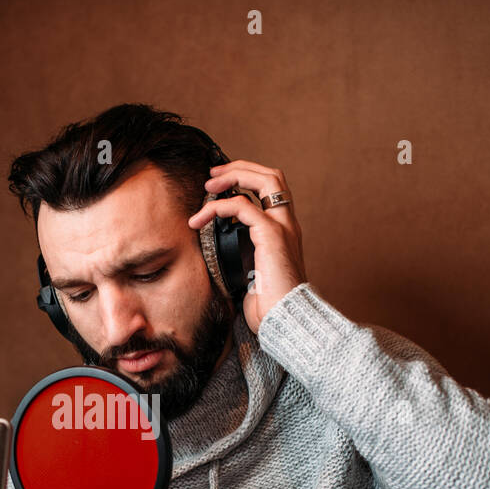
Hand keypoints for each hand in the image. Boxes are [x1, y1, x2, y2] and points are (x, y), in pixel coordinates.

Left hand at [187, 160, 307, 333]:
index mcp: (284, 232)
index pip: (272, 191)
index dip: (248, 179)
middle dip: (241, 168)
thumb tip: (218, 253)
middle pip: (272, 176)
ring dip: (233, 176)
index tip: (221, 186)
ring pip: (264, 180)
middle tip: (213, 176)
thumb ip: (242, 257)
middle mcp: (287, 224)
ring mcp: (283, 227)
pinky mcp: (272, 235)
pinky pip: (243, 206)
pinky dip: (219, 207)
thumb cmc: (270, 306)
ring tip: (207, 187)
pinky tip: (202, 218)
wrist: (285, 320)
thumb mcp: (251, 275)